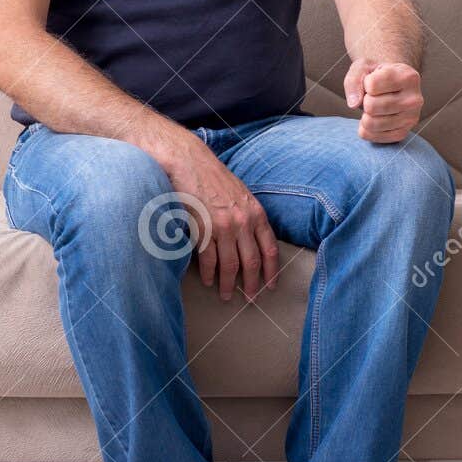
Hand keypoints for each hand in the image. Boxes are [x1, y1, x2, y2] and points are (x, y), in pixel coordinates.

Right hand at [156, 135, 279, 302]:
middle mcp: (243, 222)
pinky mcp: (203, 229)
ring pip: (229, 265)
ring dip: (228, 284)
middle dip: (252, 284)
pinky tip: (209, 280)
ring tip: (225, 295)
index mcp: (256, 213)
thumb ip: (249, 217)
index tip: (271, 286)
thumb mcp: (242, 195)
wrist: (190, 163)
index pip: (270, 249)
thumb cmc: (214, 178)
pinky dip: (209, 273)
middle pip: (251, 262)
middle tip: (251, 299)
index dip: (272, 271)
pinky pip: (208, 259)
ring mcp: (222, 227)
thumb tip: (252, 243)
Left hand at [344, 58, 423, 142]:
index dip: (366, 83)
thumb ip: (354, 80)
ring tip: (375, 106)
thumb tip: (353, 104)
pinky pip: (372, 136)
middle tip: (374, 95)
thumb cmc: (378, 74)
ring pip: (371, 123)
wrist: (395, 84)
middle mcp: (414, 99)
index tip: (375, 80)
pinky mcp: (403, 133)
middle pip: (371, 106)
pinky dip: (366, 128)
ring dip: (365, 114)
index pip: (372, 85)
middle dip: (365, 100)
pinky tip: (375, 118)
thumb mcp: (363, 66)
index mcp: (408, 77)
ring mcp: (411, 119)